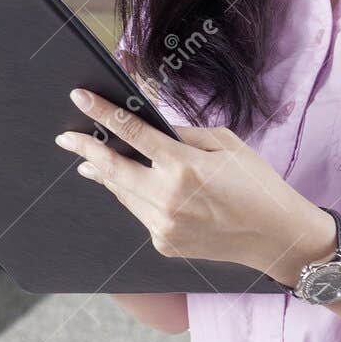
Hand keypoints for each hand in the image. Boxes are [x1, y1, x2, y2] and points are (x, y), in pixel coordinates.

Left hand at [55, 88, 334, 284]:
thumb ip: (182, 134)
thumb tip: (148, 127)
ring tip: (90, 160)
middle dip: (85, 150)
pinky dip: (134, 196)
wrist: (276, 237)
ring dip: (107, 174)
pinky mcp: (164, 244)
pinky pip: (139, 212)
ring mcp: (163, 225)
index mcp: (184, 166)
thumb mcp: (224, 143)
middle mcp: (167, 198)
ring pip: (122, 193)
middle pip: (112, 168)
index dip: (102, 113)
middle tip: (65, 138)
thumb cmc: (255, 183)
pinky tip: (132, 186)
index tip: (79, 97)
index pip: (132, 132)